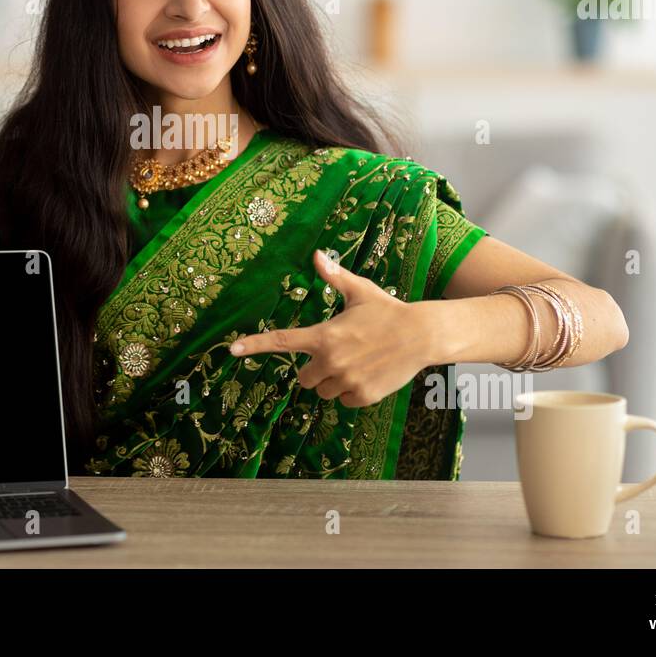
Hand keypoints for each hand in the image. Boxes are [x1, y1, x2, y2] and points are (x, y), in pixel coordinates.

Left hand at [228, 248, 439, 407]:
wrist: (422, 334)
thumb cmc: (387, 311)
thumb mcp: (360, 291)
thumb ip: (335, 277)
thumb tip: (317, 255)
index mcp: (324, 335)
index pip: (282, 341)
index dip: (255, 345)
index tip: (232, 350)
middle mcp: (331, 360)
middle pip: (303, 378)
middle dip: (316, 370)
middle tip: (338, 354)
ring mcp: (347, 380)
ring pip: (323, 391)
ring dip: (334, 382)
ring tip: (357, 363)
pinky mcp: (364, 396)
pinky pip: (345, 401)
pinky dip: (353, 392)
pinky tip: (369, 374)